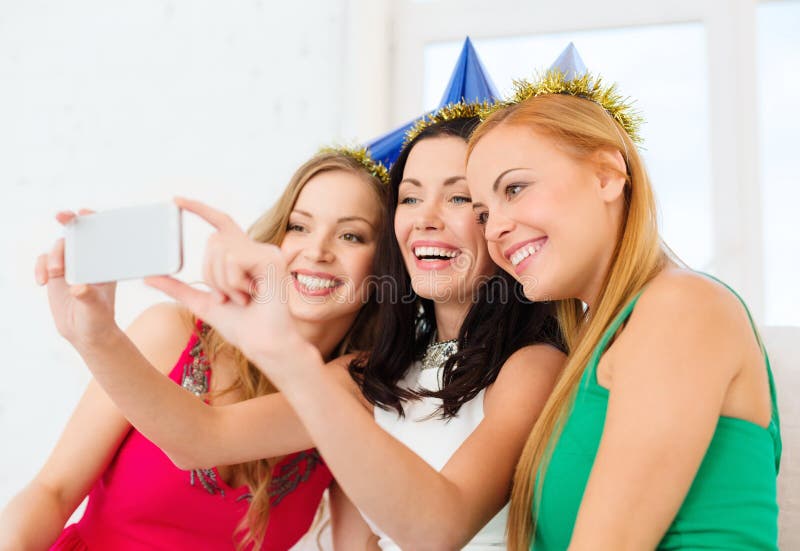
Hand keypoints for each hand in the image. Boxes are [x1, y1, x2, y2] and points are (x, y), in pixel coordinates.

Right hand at [35, 210, 119, 348]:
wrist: (85, 333)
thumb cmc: (98, 320)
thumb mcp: (95, 309)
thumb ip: (88, 297)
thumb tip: (78, 287)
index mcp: (106, 263)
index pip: (102, 236)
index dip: (94, 220)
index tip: (84, 212)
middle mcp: (90, 260)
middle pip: (78, 234)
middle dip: (69, 220)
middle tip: (61, 215)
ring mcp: (72, 265)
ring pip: (59, 247)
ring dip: (54, 256)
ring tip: (54, 275)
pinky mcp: (56, 273)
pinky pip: (43, 261)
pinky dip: (39, 267)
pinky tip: (41, 282)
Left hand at [146, 198, 303, 364]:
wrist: (264, 345)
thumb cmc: (242, 327)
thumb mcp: (203, 303)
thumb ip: (178, 288)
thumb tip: (149, 276)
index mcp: (243, 256)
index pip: (220, 223)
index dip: (199, 209)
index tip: (175, 200)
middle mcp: (257, 249)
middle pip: (214, 241)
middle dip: (211, 273)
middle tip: (230, 297)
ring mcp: (266, 252)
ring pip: (221, 250)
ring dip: (222, 281)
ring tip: (243, 298)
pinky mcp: (271, 258)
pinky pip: (234, 259)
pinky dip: (234, 282)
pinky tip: (252, 294)